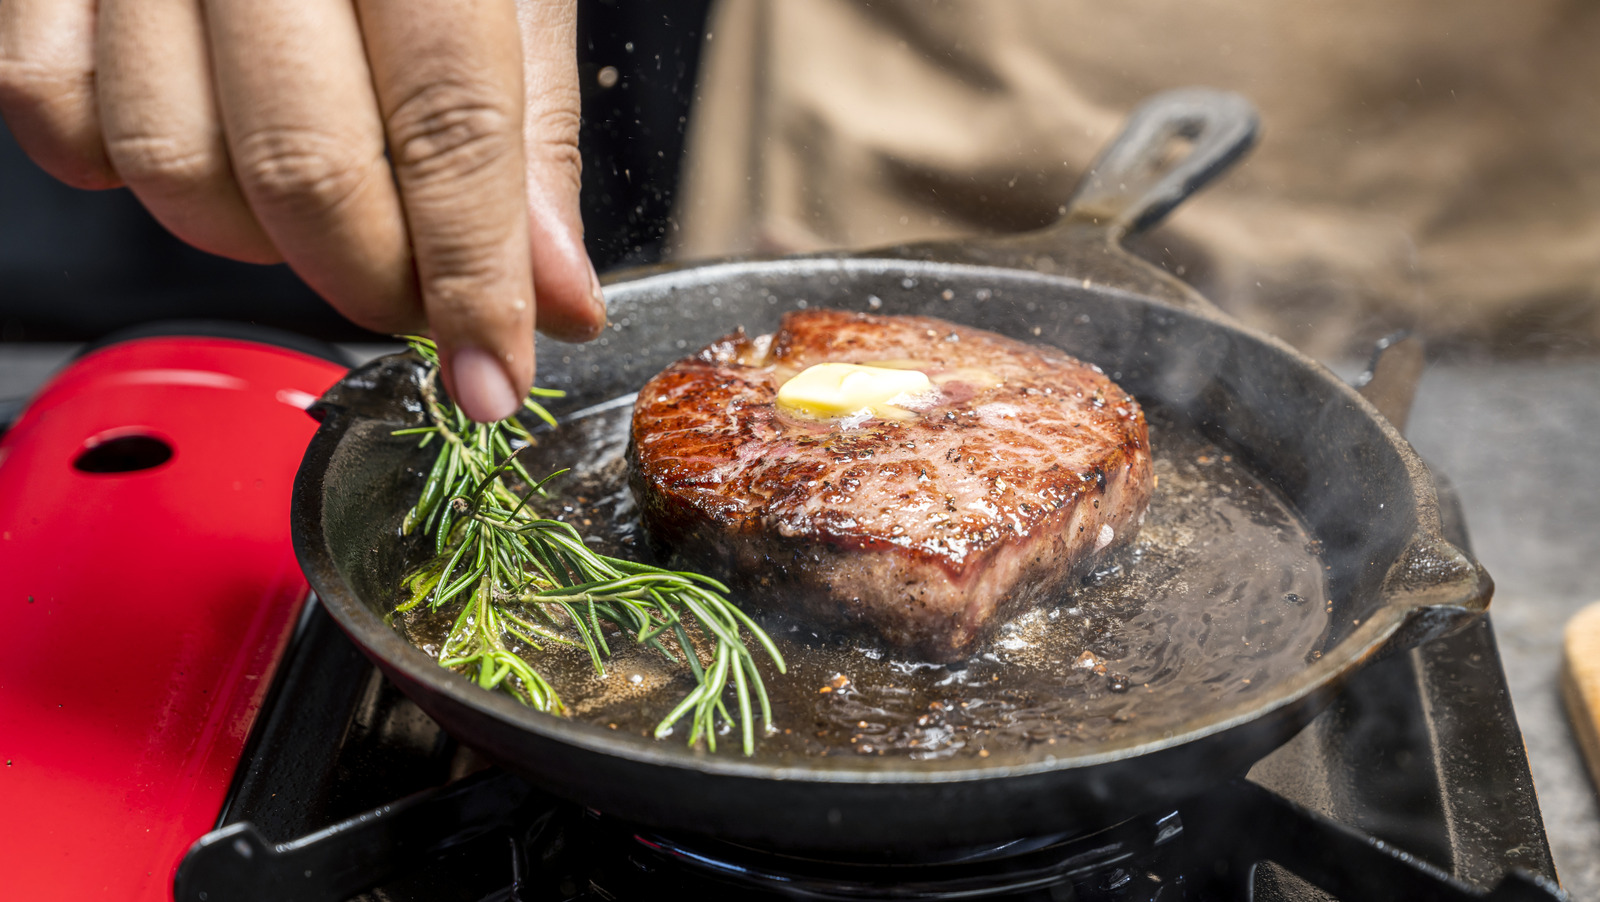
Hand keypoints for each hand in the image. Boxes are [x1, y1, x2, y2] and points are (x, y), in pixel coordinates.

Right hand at [0, 0, 604, 421]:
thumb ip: (528, 129)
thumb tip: (558, 295)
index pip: (451, 133)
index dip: (475, 283)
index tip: (492, 381)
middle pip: (305, 174)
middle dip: (372, 281)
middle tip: (416, 295)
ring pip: (173, 173)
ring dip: (253, 237)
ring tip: (312, 188)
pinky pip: (53, 120)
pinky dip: (125, 167)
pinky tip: (198, 127)